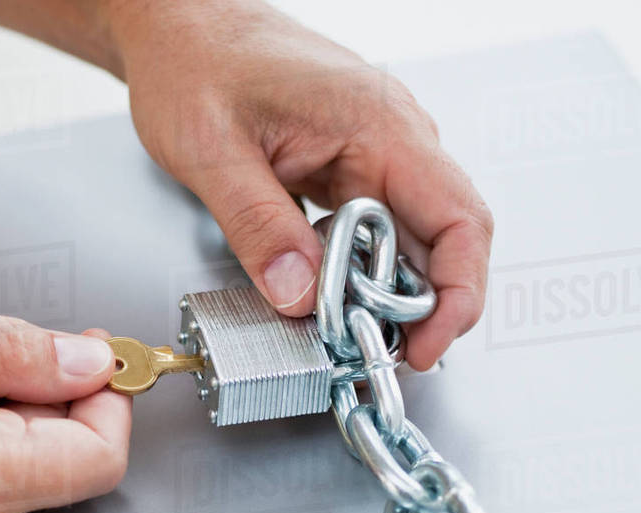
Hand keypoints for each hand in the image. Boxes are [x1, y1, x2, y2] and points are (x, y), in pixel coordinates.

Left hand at [108, 0, 493, 369]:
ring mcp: (378, 154)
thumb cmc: (198, 61)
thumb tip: (300, 296)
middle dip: (424, 308)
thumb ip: (259, 227)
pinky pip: (379, 233)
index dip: (458, 294)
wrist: (181, 26)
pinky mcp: (354, 170)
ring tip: (350, 331)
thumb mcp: (213, 152)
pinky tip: (334, 296)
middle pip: (447, 240)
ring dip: (390, 295)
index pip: (460, 219)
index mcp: (379, 124)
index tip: (427, 343)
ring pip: (413, 242)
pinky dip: (364, 274)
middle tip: (378, 352)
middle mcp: (393, 138)